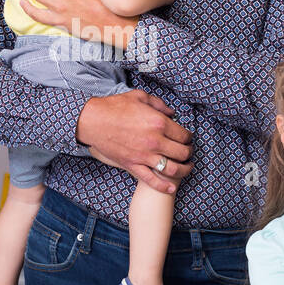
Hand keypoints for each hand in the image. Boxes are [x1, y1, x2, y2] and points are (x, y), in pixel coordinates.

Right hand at [76, 90, 191, 194]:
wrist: (94, 121)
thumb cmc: (115, 107)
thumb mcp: (140, 97)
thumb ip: (159, 104)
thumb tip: (172, 113)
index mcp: (159, 123)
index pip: (184, 135)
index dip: (189, 137)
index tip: (188, 138)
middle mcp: (155, 141)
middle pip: (182, 153)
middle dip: (189, 153)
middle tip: (189, 152)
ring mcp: (144, 156)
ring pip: (172, 169)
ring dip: (183, 170)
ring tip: (186, 168)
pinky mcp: (132, 165)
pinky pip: (151, 180)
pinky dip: (163, 186)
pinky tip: (171, 187)